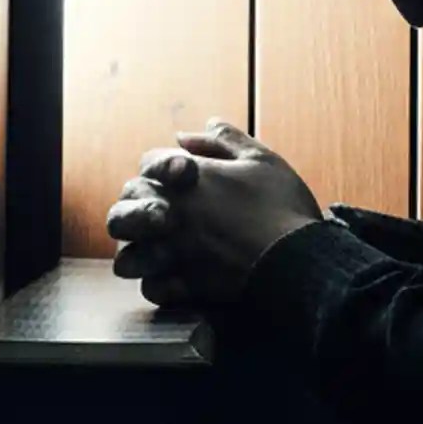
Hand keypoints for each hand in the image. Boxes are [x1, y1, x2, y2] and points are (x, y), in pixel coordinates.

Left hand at [106, 118, 321, 305]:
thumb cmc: (282, 206)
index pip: (149, 162)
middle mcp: (171, 213)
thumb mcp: (261, 160)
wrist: (298, 259)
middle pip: (124, 207)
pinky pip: (153, 289)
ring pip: (127, 257)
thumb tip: (184, 134)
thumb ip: (223, 142)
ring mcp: (173, 252)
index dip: (161, 168)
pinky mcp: (184, 285)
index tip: (182, 177)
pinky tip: (177, 278)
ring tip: (157, 253)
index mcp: (186, 178)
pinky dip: (161, 285)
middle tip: (160, 218)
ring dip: (139, 253)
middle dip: (136, 211)